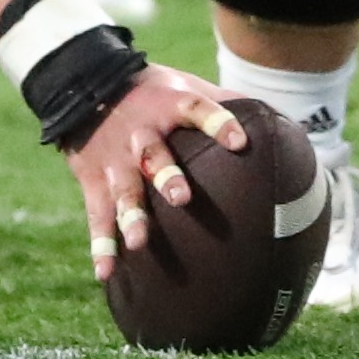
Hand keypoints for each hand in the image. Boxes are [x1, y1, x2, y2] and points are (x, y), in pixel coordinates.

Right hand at [63, 66, 243, 282]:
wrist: (84, 86)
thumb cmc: (150, 92)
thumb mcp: (183, 86)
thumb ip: (223, 100)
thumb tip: (274, 117)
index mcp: (168, 106)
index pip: (196, 109)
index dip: (217, 123)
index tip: (240, 141)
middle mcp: (141, 134)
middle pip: (154, 155)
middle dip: (167, 177)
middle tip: (182, 199)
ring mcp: (116, 160)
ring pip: (124, 189)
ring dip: (132, 215)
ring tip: (140, 242)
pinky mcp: (94, 180)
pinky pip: (97, 215)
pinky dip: (101, 245)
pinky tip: (106, 273)